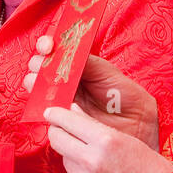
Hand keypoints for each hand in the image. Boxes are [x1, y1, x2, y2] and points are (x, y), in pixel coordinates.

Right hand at [23, 35, 159, 148]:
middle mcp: (67, 82)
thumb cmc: (128, 99)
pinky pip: (44, 111)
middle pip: (40, 68)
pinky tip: (48, 102)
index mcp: (79, 66)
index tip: (48, 46)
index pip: (56, 51)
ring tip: (43, 84)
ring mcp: (62, 101)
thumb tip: (67, 54)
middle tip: (43, 66)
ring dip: (34, 83)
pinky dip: (41, 105)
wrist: (138, 127)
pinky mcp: (61, 121)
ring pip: (37, 88)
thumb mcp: (110, 74)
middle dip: (38, 63)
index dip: (47, 45)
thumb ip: (88, 63)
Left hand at [45, 102, 172, 172]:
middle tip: (62, 129)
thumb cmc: (152, 167)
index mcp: (106, 141)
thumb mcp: (127, 139)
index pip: (67, 121)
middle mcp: (92, 161)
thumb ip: (96, 126)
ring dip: (72, 154)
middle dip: (58, 132)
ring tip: (91, 155)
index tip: (51, 111)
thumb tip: (73, 111)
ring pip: (65, 159)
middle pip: (56, 139)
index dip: (56, 114)